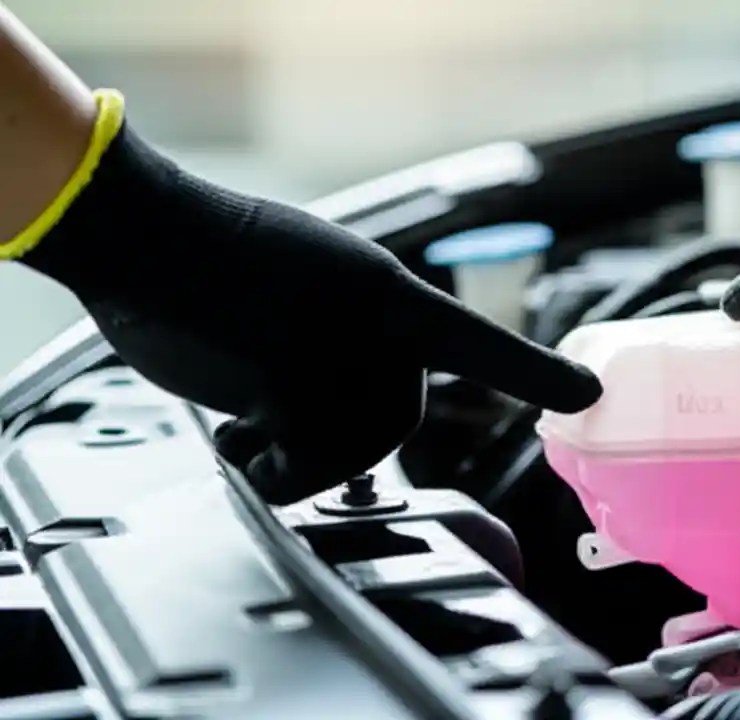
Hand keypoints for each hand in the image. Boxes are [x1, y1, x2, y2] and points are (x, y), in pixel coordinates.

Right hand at [24, 123, 600, 503]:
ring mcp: (347, 367)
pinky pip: (286, 477)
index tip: (589, 396)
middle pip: (377, 430)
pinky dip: (250, 463)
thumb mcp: (318, 285)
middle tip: (266, 367)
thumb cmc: (218, 257)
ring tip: (241, 373)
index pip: (479, 344)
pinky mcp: (301, 397)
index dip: (535, 375)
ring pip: (328, 462)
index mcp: (393, 296)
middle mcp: (386, 336)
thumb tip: (349, 417)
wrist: (148, 231)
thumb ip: (357, 340)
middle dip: (320, 422)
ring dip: (276, 442)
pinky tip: (229, 405)